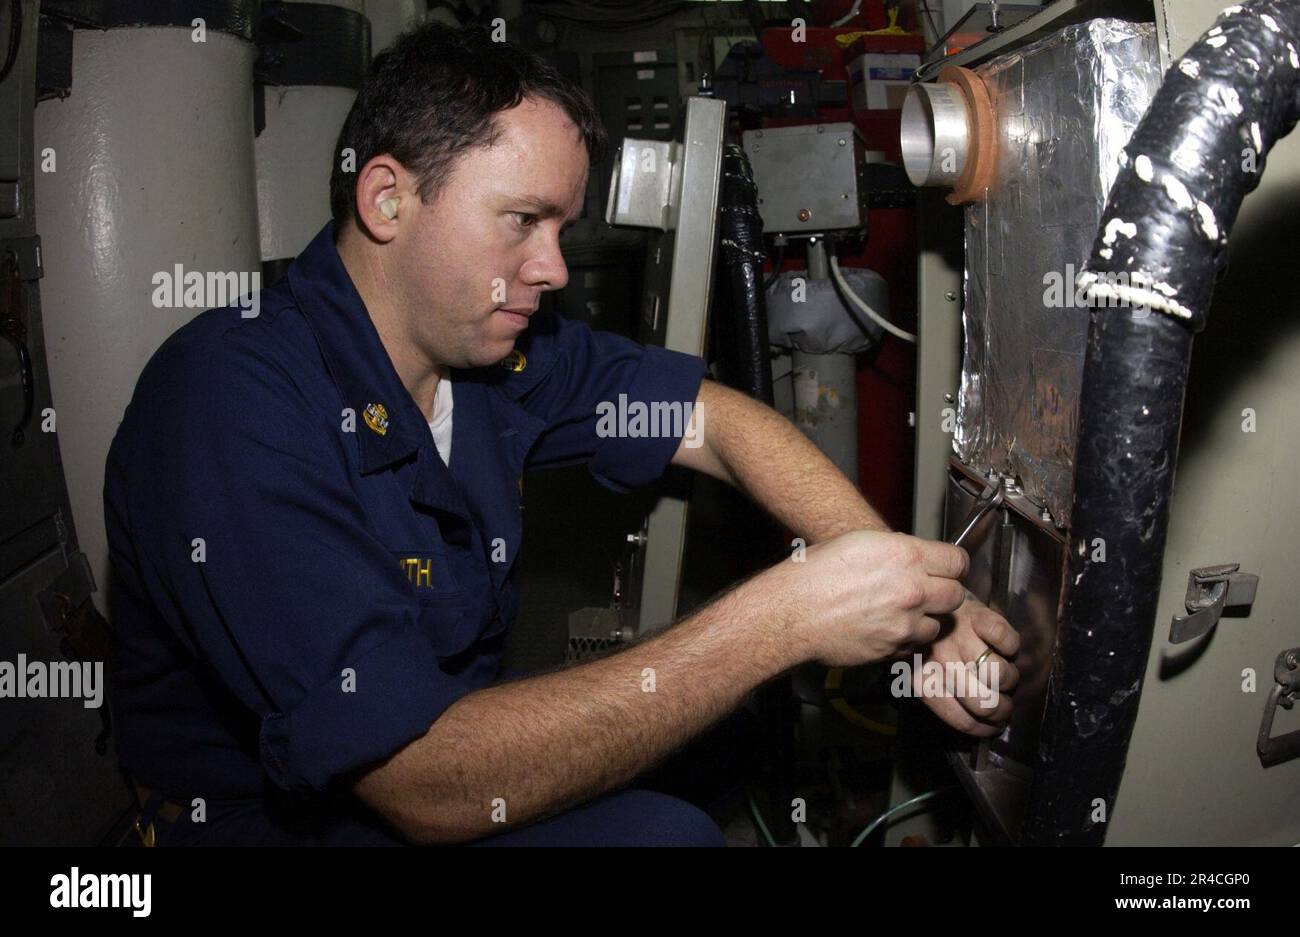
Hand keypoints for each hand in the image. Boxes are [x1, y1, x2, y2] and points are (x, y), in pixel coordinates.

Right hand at [755, 529, 969, 668]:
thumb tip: (916, 557)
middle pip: (956, 595)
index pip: (958, 561)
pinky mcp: (893, 649)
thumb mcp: (859, 544)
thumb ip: (897, 550)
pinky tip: (883, 628)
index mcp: (905, 556)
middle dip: (944, 593)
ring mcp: (905, 623)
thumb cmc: (814, 575)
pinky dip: (905, 640)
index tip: (946, 569)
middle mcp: (912, 589)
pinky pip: (914, 645)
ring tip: (898, 613)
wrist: (790, 613)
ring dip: (925, 619)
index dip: (952, 566)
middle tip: (926, 592)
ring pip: (938, 624)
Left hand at [913, 593, 1020, 735]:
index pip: (961, 719)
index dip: (986, 728)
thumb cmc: (925, 638)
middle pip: (985, 703)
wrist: (923, 595)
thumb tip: (980, 722)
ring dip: (1009, 680)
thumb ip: (943, 696)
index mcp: (924, 680)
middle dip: (1002, 710)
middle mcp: (943, 661)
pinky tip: (1002, 648)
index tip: (995, 726)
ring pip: (1001, 675)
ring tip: (1003, 676)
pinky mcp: (979, 615)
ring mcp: (961, 637)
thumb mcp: (918, 670)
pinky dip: (1011, 646)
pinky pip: (1008, 640)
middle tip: (1005, 705)